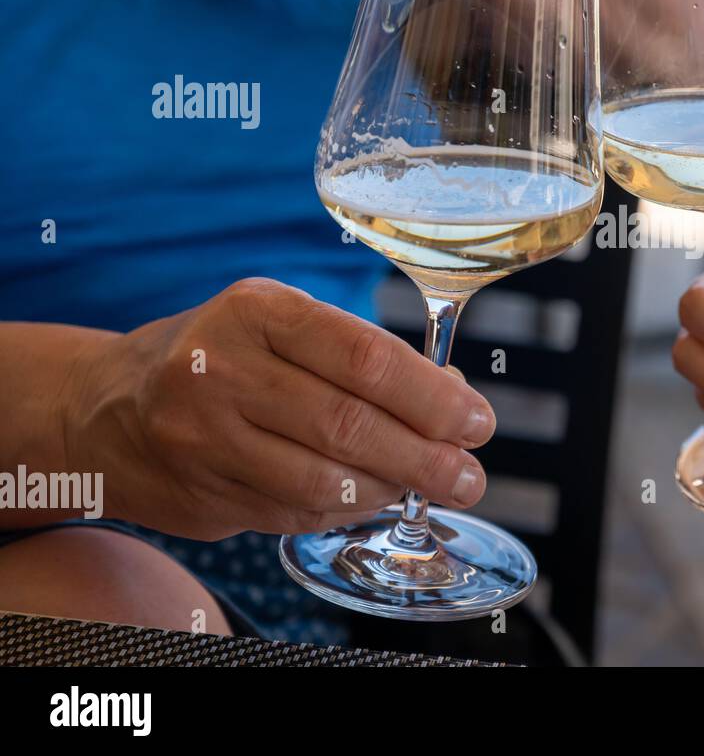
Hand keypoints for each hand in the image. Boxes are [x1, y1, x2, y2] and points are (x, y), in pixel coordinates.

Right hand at [62, 278, 494, 540]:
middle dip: (426, 456)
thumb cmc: (222, 356)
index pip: (365, 357)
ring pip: (323, 480)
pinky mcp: (199, 491)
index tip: (477, 421)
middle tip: (470, 474)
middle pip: (349, 424)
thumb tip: (455, 391)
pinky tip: (375, 499)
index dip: (432, 397)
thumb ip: (363, 355)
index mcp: (258, 311)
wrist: (105, 407)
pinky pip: (294, 513)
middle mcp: (221, 369)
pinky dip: (347, 511)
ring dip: (391, 489)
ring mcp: (202, 436)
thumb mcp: (282, 327)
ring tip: (431, 488)